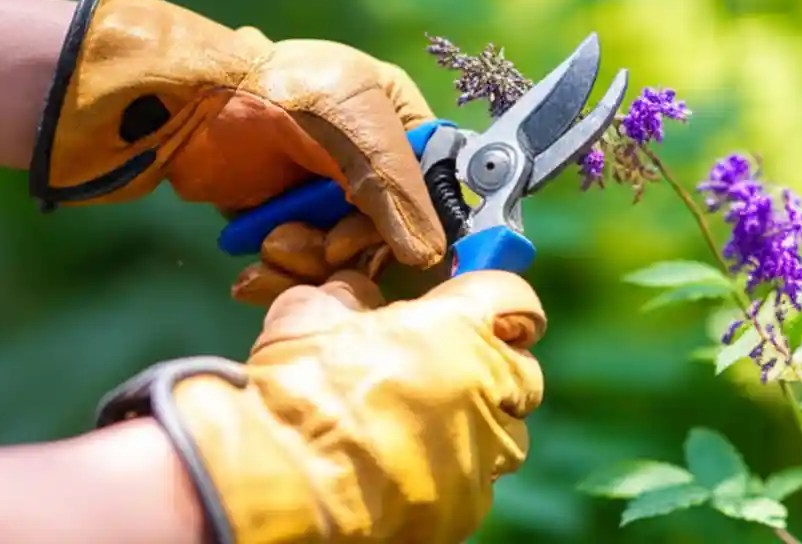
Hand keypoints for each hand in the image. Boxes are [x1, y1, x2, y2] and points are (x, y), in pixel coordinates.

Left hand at [28, 0, 445, 299]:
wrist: (194, 102)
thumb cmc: (294, 98)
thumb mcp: (365, 138)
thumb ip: (402, 198)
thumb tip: (430, 258)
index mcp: (399, 125)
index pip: (433, 187)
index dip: (425, 224)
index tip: (413, 255)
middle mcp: (365, 163)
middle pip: (385, 234)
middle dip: (354, 247)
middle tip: (331, 246)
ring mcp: (321, 192)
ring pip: (338, 256)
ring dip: (309, 261)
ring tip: (277, 244)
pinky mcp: (280, 218)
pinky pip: (295, 264)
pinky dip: (278, 274)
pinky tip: (255, 275)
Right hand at [96, 270, 545, 543]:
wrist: (279, 476)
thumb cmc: (298, 385)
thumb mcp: (315, 312)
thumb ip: (352, 297)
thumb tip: (358, 293)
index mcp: (462, 329)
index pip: (516, 297)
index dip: (497, 297)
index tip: (475, 304)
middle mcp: (488, 390)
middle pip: (523, 372)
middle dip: (493, 368)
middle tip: (446, 370)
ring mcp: (482, 454)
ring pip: (504, 434)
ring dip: (477, 425)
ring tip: (424, 426)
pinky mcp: (466, 507)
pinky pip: (475, 483)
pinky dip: (452, 474)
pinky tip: (409, 470)